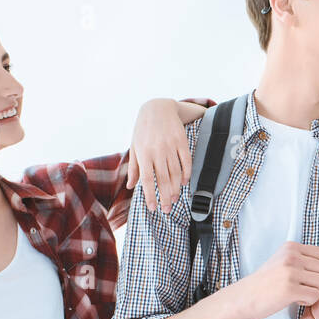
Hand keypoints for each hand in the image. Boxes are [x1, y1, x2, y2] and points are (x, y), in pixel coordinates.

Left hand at [127, 98, 210, 213]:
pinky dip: (186, 174)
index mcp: (143, 153)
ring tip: (174, 200)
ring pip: (176, 173)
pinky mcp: (182, 142)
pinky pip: (186, 162)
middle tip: (167, 210)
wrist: (157, 108)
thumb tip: (131, 187)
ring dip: (176, 189)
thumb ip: (134, 168)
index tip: (153, 209)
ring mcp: (171, 146)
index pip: (147, 179)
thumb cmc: (143, 130)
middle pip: (163, 179)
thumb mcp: (135, 147)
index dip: (150, 195)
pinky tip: (184, 184)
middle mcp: (157, 151)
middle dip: (165, 197)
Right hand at [237, 242, 318, 318]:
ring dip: (315, 292)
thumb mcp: (284, 263)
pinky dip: (308, 302)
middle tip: (307, 288)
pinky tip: (294, 300)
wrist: (244, 297)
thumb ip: (306, 261)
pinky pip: (315, 296)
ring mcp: (290, 271)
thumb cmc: (266, 283)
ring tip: (299, 293)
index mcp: (292, 247)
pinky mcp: (289, 288)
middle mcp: (292, 256)